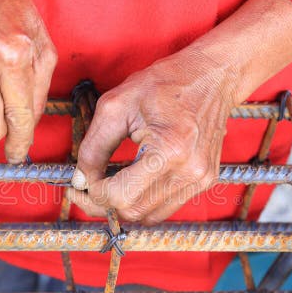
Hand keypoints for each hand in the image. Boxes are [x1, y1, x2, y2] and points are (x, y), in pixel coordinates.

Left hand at [67, 49, 235, 224]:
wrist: (212, 76)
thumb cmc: (164, 83)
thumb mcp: (116, 105)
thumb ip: (94, 147)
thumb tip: (81, 181)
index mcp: (170, 150)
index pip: (120, 195)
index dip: (93, 192)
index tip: (80, 182)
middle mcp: (190, 172)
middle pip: (134, 212)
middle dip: (103, 204)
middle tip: (85, 188)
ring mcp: (201, 180)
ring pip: (149, 216)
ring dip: (123, 206)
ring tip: (106, 186)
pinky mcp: (205, 182)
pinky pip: (165, 207)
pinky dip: (143, 200)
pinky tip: (130, 182)